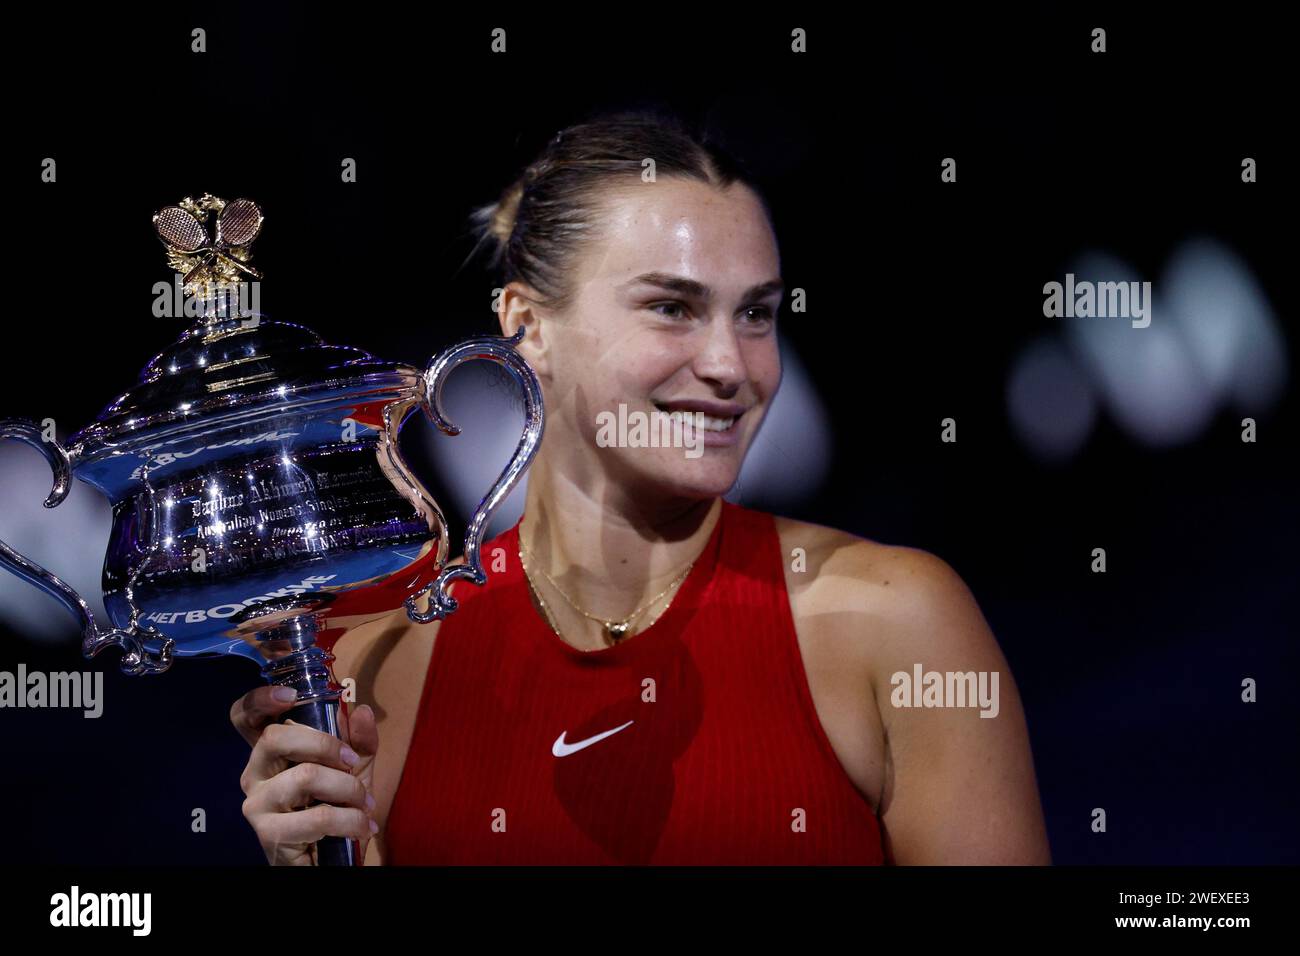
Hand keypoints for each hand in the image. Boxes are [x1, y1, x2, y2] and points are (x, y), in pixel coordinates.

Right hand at [231, 687, 378, 864]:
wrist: (335, 858)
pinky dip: (350, 820)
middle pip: (275, 737)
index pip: (245, 717)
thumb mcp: (356, 768)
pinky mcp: (268, 834)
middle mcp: (255, 774)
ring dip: (347, 789)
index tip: (291, 696)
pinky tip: (361, 827)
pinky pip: (317, 816)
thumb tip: (361, 712)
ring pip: (304, 776)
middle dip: (325, 744)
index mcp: (271, 752)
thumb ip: (360, 740)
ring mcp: (257, 804)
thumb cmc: (338, 807)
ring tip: (364, 804)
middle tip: (350, 761)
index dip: (259, 700)